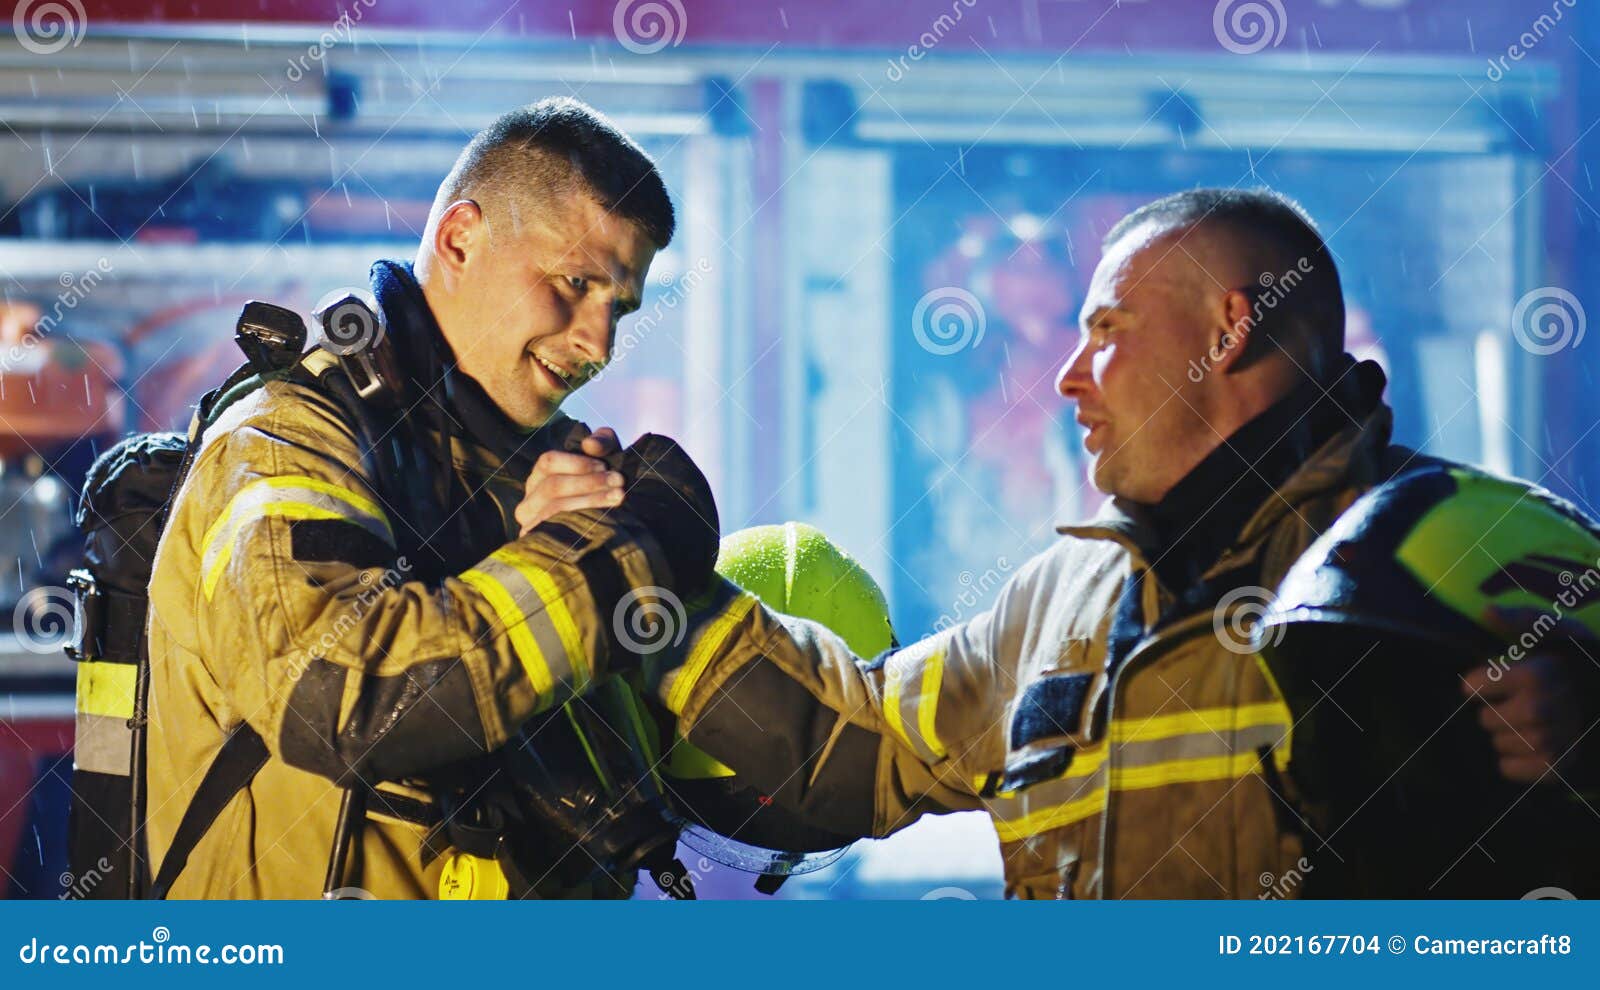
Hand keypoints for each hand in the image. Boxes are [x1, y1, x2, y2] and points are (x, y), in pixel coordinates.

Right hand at [515, 427, 623, 535]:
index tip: (604, 466)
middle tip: (618, 482)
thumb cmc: (600, 477)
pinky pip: (553, 532)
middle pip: (552, 486)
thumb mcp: (605, 452)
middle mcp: (531, 495)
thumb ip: (602, 441)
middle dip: (588, 483)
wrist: (601, 517)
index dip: (577, 463)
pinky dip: (580, 524)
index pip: (548, 462)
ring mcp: (533, 519)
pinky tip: (603, 520)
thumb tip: (590, 444)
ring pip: (555, 508)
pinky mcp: (539, 539)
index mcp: (541, 472)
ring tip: (618, 497)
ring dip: (589, 501)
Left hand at [1460, 606, 1596, 783]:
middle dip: (1499, 710)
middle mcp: (1540, 710)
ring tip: (1535, 724)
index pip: (1473, 687)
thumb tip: (1487, 611)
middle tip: (1525, 703)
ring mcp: (1549, 741)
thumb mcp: (1554, 632)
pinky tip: (1534, 746)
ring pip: (1498, 743)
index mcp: (1535, 675)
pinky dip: (1515, 762)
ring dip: (1509, 735)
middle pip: (1485, 719)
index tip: (1495, 682)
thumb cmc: (1575, 663)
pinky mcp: (1555, 767)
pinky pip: (1508, 769)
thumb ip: (1520, 619)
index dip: (1480, 684)